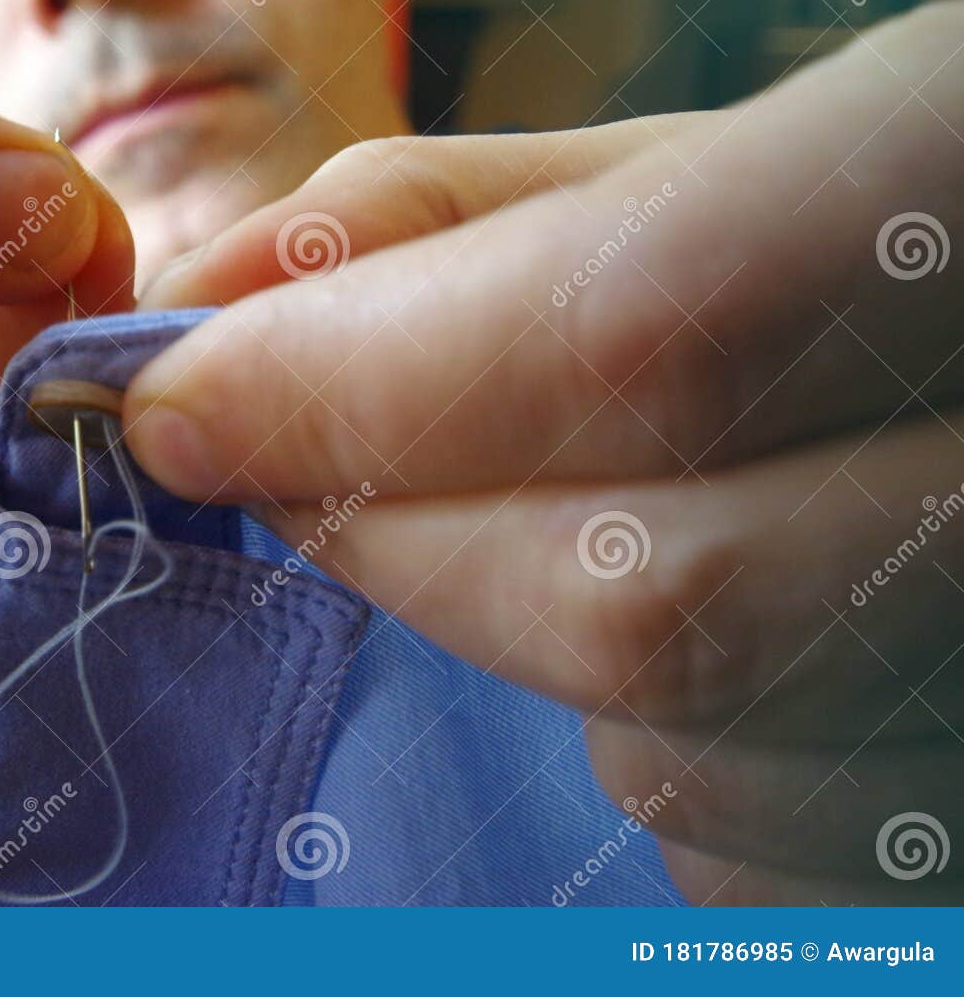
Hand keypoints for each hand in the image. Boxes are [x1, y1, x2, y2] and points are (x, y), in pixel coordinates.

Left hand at [126, 3, 963, 903]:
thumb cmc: (850, 238)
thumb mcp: (669, 173)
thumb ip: (422, 226)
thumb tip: (193, 315)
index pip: (638, 330)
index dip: (363, 387)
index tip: (179, 406)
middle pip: (642, 593)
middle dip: (396, 542)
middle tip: (300, 478)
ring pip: (685, 761)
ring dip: (536, 653)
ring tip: (582, 524)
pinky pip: (748, 855)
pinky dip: (655, 749)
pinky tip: (703, 632)